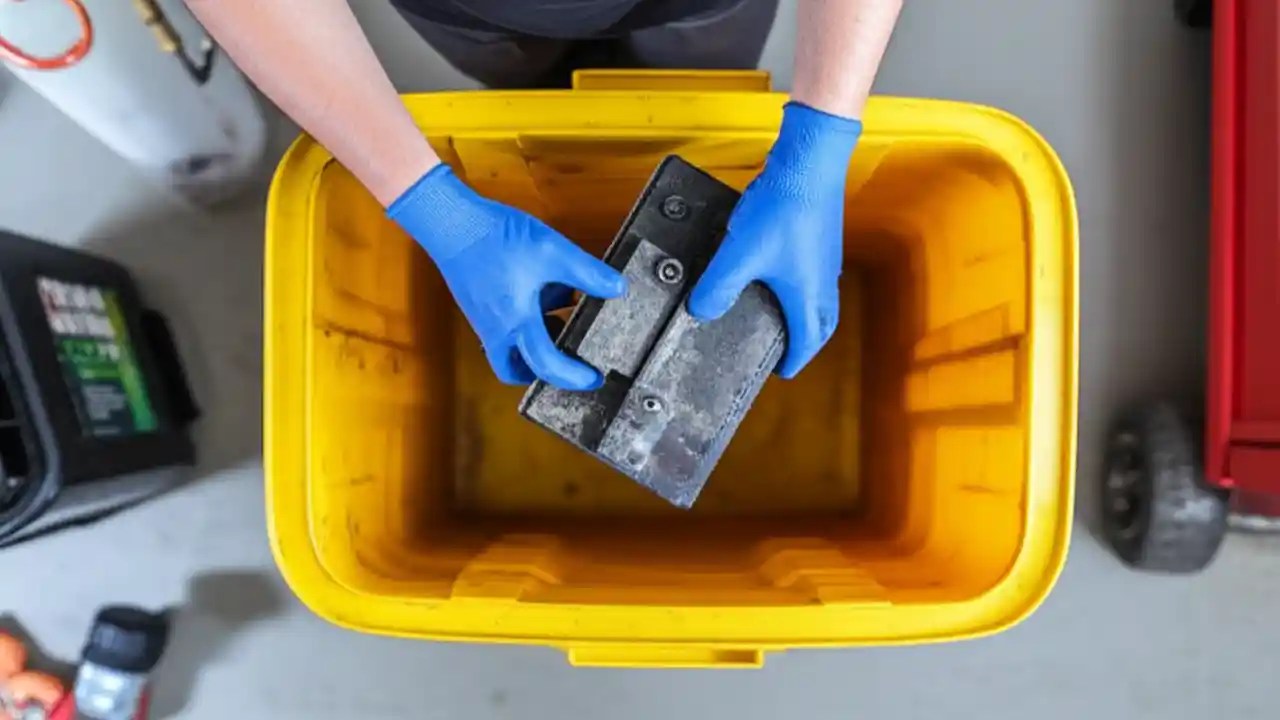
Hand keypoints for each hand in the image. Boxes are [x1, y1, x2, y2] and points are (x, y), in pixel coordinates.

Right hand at [388, 165, 625, 389]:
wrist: (453, 222)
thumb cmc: (496, 238)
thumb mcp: (552, 251)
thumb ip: (586, 272)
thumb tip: (616, 288)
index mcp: (517, 323)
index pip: (547, 366)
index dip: (573, 377)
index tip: (593, 379)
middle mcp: (496, 329)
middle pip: (514, 370)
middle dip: (541, 372)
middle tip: (565, 361)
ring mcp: (483, 318)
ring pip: (508, 349)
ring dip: (532, 344)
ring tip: (558, 320)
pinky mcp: (477, 304)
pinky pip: (501, 327)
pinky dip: (521, 322)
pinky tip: (538, 293)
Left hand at [688, 102, 860, 377]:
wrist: (809, 161)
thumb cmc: (783, 209)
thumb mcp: (739, 254)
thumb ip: (718, 287)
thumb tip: (702, 311)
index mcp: (807, 295)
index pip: (807, 340)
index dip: (793, 359)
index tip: (781, 371)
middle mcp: (822, 280)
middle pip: (821, 323)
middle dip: (806, 341)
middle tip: (787, 348)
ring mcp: (824, 257)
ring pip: (820, 299)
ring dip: (805, 313)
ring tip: (780, 314)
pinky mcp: (819, 237)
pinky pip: (814, 274)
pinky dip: (801, 286)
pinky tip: (778, 273)